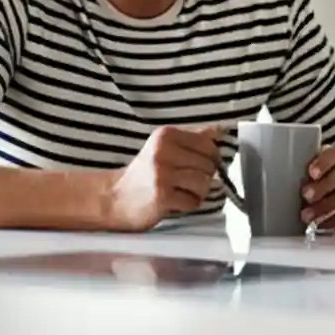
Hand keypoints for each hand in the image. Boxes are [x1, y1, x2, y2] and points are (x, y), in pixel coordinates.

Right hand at [105, 125, 220, 230]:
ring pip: (204, 183)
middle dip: (203, 176)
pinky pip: (193, 201)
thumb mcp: (165, 147)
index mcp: (166, 135)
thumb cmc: (144, 172)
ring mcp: (162, 174)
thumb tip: (220, 130)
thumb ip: (193, 138)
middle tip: (186, 181)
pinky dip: (189, 205)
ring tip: (182, 191)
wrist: (114, 197)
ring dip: (198, 192)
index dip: (211, 158)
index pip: (208, 144)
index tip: (199, 164)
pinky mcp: (162, 196)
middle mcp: (163, 152)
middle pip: (209, 165)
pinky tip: (175, 202)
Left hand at [300, 146, 334, 230]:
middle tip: (306, 195)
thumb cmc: (327, 181)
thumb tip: (281, 186)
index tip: (312, 172)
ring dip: (325, 207)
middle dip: (323, 186)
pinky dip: (334, 220)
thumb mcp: (317, 174)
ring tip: (308, 216)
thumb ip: (305, 176)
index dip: (323, 163)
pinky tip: (321, 225)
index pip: (333, 155)